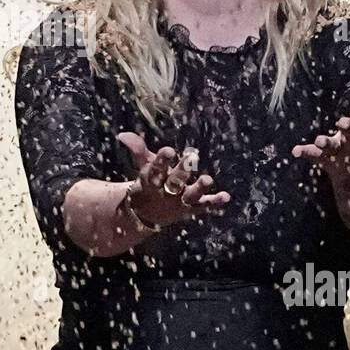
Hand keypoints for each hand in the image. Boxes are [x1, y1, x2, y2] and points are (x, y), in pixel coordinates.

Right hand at [116, 131, 230, 227]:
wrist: (146, 215)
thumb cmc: (148, 183)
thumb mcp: (143, 167)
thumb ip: (138, 150)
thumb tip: (123, 134)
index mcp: (152, 180)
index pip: (156, 169)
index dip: (162, 160)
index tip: (169, 150)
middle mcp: (167, 191)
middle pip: (175, 182)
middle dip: (182, 171)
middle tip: (192, 158)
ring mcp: (180, 201)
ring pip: (191, 195)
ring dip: (199, 188)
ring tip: (208, 179)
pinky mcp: (192, 208)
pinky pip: (204, 205)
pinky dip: (215, 202)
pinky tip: (226, 196)